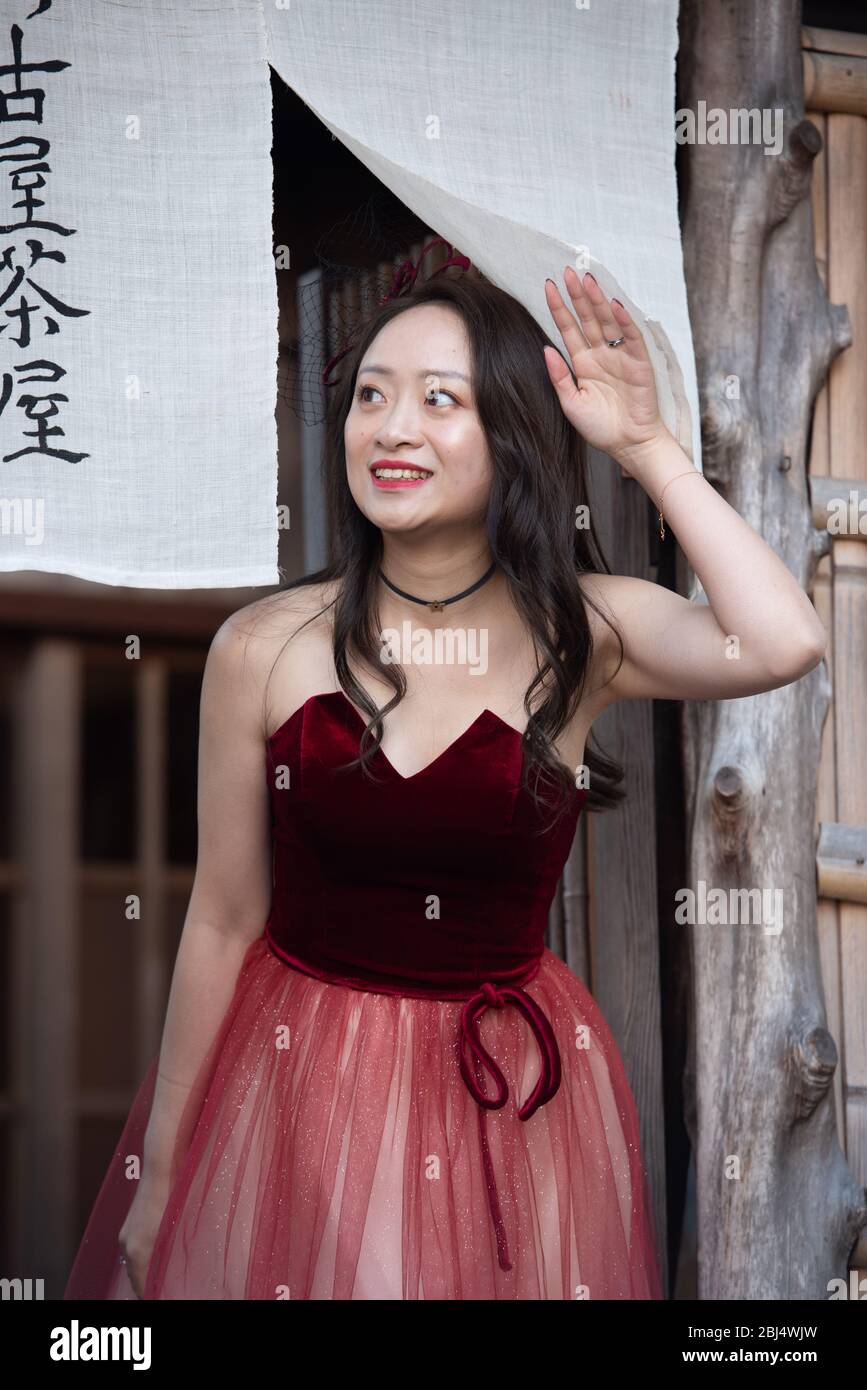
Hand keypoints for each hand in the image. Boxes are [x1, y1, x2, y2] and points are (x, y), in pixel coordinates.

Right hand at [117, 1172, 171, 1298]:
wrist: (160, 1169)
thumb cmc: (172, 1198)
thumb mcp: (172, 1232)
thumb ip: (165, 1258)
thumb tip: (164, 1277)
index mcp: (137, 1251)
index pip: (140, 1286)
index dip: (150, 1294)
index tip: (160, 1296)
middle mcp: (127, 1244)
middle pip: (134, 1276)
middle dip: (145, 1286)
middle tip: (161, 1290)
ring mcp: (127, 1233)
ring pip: (133, 1263)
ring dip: (144, 1272)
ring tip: (159, 1278)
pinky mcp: (130, 1224)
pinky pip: (133, 1250)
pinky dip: (141, 1259)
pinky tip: (155, 1256)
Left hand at [543, 267, 667, 471]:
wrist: (629, 444)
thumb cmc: (601, 427)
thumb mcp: (571, 403)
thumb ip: (559, 377)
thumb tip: (545, 349)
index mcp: (583, 363)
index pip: (568, 329)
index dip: (559, 308)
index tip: (548, 287)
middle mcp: (601, 354)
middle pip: (587, 318)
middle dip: (577, 295)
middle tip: (567, 272)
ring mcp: (620, 356)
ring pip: (607, 322)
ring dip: (598, 301)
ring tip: (588, 280)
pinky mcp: (639, 362)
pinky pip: (630, 337)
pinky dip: (623, 321)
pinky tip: (613, 306)